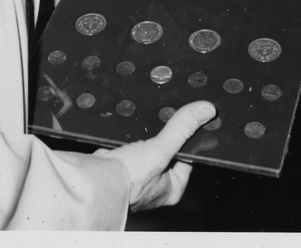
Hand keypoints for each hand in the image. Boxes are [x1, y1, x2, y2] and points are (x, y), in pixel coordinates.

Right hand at [95, 100, 215, 211]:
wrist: (95, 181)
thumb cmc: (128, 181)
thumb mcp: (160, 151)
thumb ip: (181, 129)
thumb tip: (205, 111)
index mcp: (171, 188)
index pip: (188, 159)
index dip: (189, 139)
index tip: (192, 120)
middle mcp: (155, 183)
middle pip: (168, 150)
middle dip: (166, 134)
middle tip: (168, 115)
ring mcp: (137, 173)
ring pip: (148, 145)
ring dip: (147, 133)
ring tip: (147, 120)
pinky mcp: (120, 162)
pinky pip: (131, 142)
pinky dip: (130, 134)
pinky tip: (130, 126)